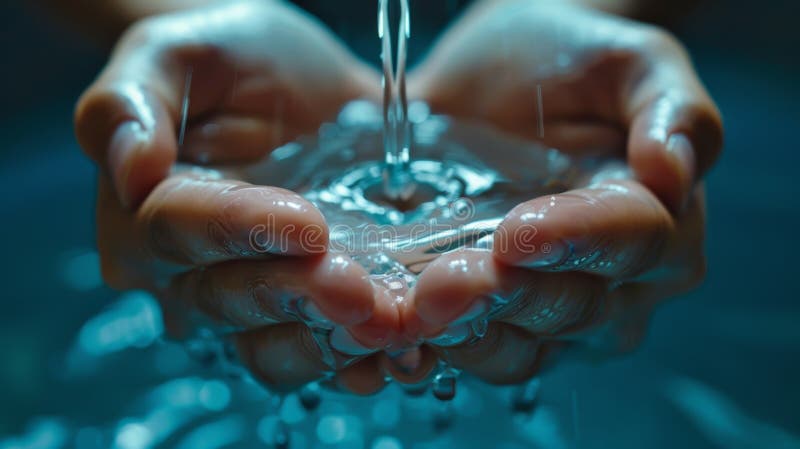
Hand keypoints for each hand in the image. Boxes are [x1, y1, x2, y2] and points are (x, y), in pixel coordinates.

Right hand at [75, 1, 393, 392]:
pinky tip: (403, 349)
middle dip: (294, 296)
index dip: (238, 230)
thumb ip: (133, 99)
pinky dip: (360, 359)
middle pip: (226, 301)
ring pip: (270, 350)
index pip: (176, 230)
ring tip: (388, 326)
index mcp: (146, 209)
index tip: (307, 224)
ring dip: (328, 343)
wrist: (317, 92)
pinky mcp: (304, 320)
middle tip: (357, 290)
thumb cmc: (241, 63)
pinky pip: (321, 356)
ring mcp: (247, 306)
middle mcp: (186, 274)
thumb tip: (129, 166)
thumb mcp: (182, 51)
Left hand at [401, 1, 721, 382]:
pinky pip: (476, 354)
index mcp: (661, 218)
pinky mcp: (503, 329)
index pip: (633, 240)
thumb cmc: (566, 64)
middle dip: (506, 295)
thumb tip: (674, 167)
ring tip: (415, 310)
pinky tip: (399, 333)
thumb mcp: (628, 60)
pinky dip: (436, 348)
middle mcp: (621, 283)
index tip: (516, 233)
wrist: (492, 85)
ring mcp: (560, 316)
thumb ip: (671, 105)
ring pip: (522, 347)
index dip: (577, 239)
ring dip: (466, 333)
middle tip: (442, 283)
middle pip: (573, 305)